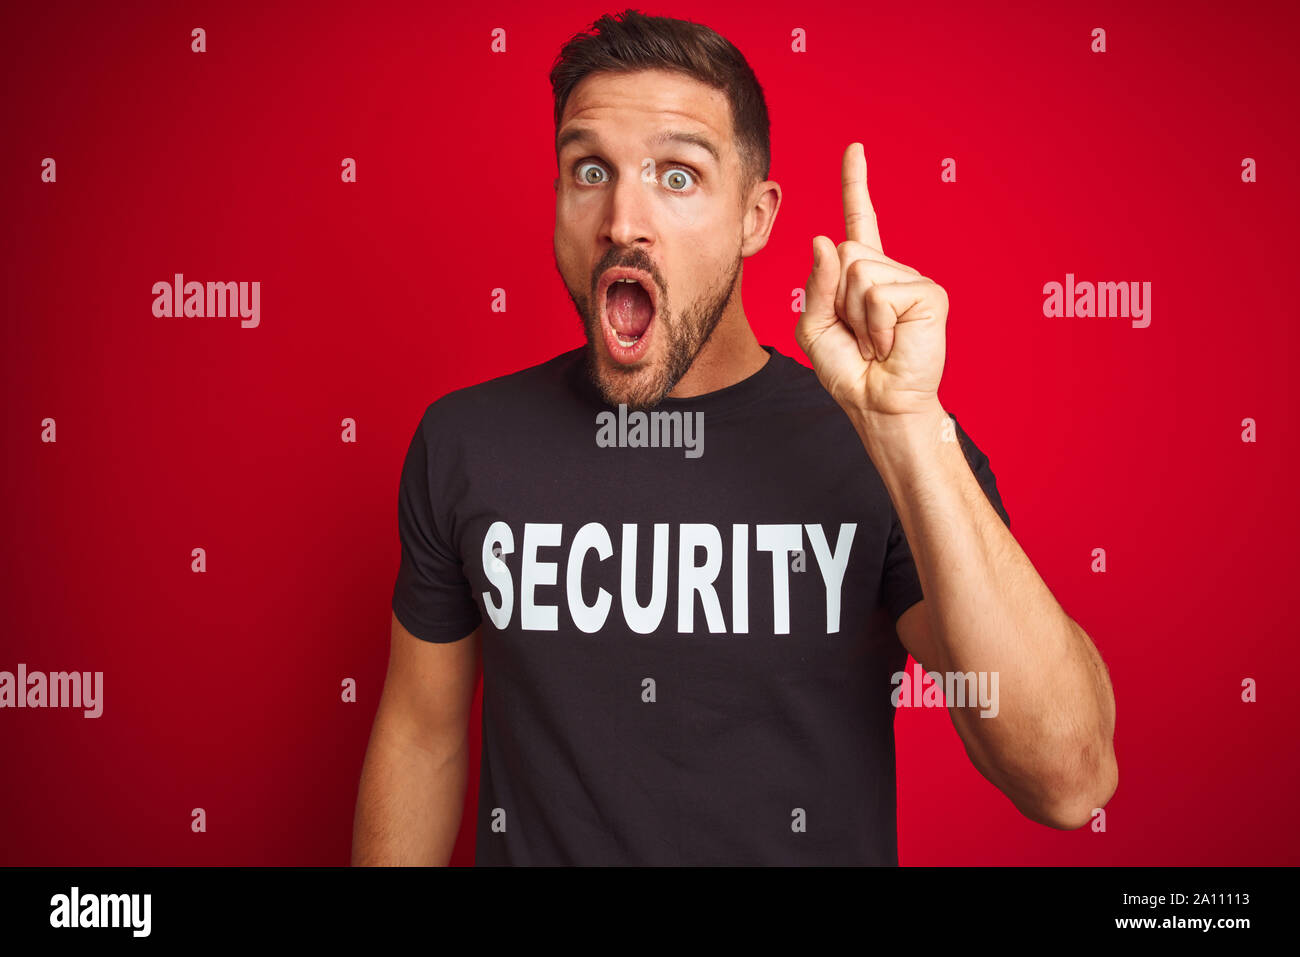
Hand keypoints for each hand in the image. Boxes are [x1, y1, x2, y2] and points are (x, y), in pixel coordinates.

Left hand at [797, 142, 947, 418]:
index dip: (856, 184)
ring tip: (875, 341)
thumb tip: (825, 239)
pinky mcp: (928, 294)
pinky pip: (880, 293)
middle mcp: (889, 271)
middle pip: (845, 253)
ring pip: (859, 272)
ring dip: (857, 316)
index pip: (860, 221)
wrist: (878, 405)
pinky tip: (890, 343)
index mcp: (862, 275)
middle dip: (838, 299)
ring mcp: (911, 280)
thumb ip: (816, 285)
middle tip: (859, 335)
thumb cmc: (848, 370)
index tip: (855, 149)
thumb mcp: (814, 327)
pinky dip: (875, 325)